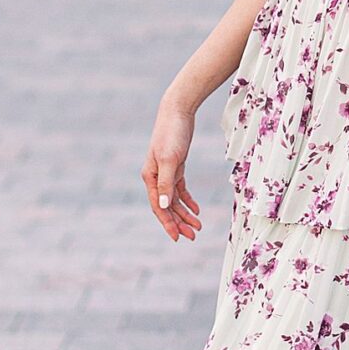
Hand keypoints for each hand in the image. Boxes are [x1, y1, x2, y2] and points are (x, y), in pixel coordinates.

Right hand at [141, 91, 201, 241]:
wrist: (177, 111)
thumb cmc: (172, 134)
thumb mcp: (170, 159)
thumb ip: (166, 183)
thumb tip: (165, 206)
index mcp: (150, 177)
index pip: (159, 207)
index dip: (168, 224)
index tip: (179, 238)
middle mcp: (155, 177)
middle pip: (167, 207)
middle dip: (179, 223)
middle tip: (193, 236)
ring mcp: (165, 172)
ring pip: (174, 200)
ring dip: (185, 214)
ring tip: (198, 226)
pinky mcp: (175, 166)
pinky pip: (180, 189)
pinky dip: (187, 200)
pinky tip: (196, 209)